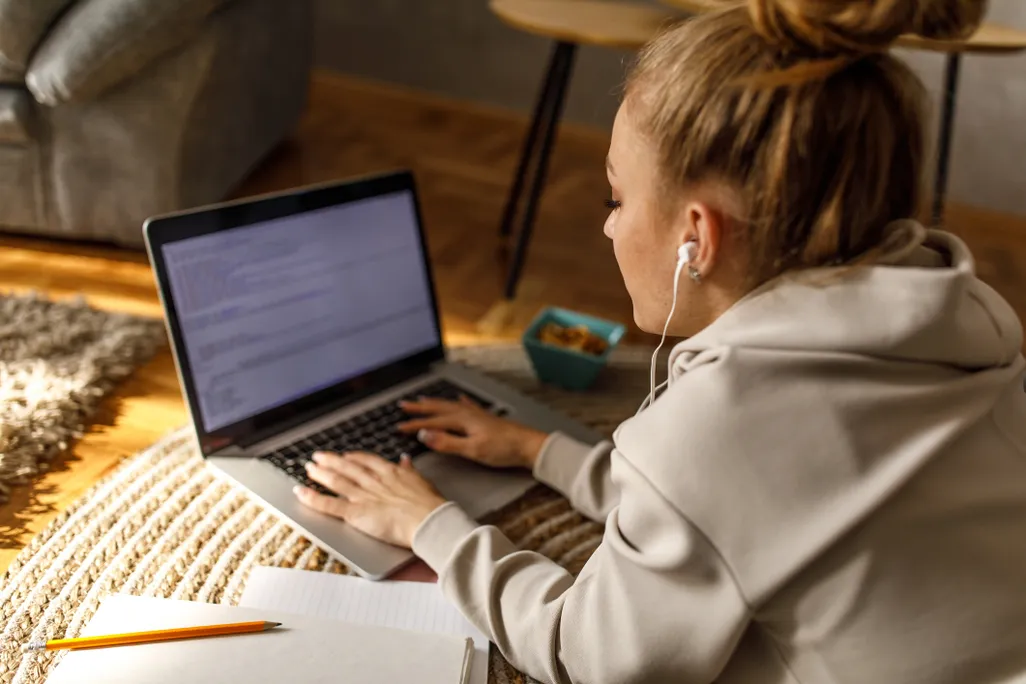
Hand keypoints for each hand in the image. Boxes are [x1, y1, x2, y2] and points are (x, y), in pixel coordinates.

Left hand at [295, 451, 446, 547]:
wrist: (428, 520)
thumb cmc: (430, 505)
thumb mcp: (422, 481)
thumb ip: (410, 470)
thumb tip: (406, 460)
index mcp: (390, 472)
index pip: (366, 461)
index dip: (353, 458)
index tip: (345, 456)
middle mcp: (373, 481)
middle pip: (347, 468)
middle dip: (331, 462)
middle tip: (318, 457)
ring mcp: (362, 496)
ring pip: (336, 481)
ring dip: (320, 474)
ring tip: (309, 468)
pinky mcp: (355, 513)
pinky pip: (329, 505)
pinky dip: (313, 498)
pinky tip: (300, 492)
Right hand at [397, 396, 548, 469]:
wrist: (528, 445)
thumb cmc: (502, 449)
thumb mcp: (472, 450)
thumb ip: (447, 442)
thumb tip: (424, 435)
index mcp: (461, 420)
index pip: (432, 421)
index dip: (414, 425)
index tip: (398, 427)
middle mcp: (467, 413)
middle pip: (438, 408)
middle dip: (419, 408)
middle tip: (403, 405)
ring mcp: (477, 415)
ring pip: (450, 405)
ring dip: (435, 403)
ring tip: (422, 400)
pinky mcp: (485, 419)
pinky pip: (467, 406)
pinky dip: (460, 401)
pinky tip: (459, 398)